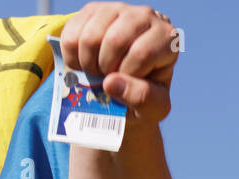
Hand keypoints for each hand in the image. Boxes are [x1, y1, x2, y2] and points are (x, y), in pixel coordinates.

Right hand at [61, 3, 179, 124]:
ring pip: (91, 37)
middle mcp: (146, 16)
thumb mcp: (154, 108)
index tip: (129, 84)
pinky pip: (71, 34)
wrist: (128, 89)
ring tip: (98, 74)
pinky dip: (72, 57)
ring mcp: (117, 9)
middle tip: (110, 81)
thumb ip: (142, 98)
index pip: (142, 53)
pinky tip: (85, 65)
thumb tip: (109, 83)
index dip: (129, 74)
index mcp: (167, 38)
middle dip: (107, 69)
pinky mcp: (92, 10)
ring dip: (88, 64)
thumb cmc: (146, 97)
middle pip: (115, 41)